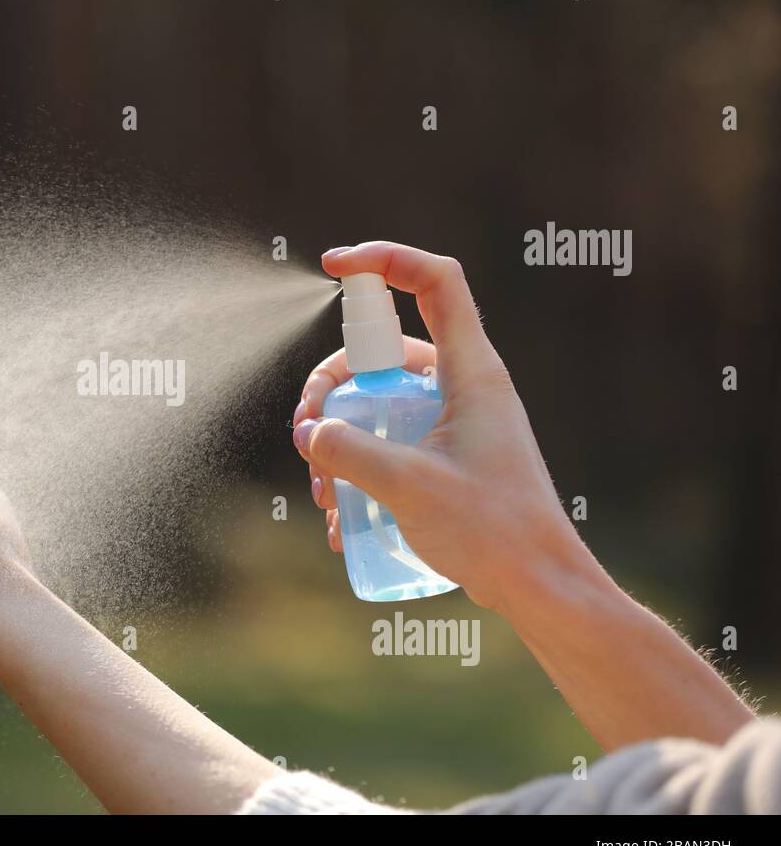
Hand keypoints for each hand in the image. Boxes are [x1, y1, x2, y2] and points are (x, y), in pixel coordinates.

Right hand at [291, 241, 584, 612]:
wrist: (540, 587)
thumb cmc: (492, 531)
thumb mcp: (409, 485)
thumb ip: (349, 451)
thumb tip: (310, 432)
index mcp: (471, 372)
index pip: (434, 282)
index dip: (385, 259)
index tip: (334, 265)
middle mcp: (463, 387)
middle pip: (383, 352)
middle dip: (332, 385)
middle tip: (305, 431)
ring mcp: (454, 424)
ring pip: (378, 403)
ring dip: (338, 439)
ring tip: (321, 494)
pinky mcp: (446, 459)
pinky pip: (389, 444)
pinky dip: (357, 471)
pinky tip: (340, 522)